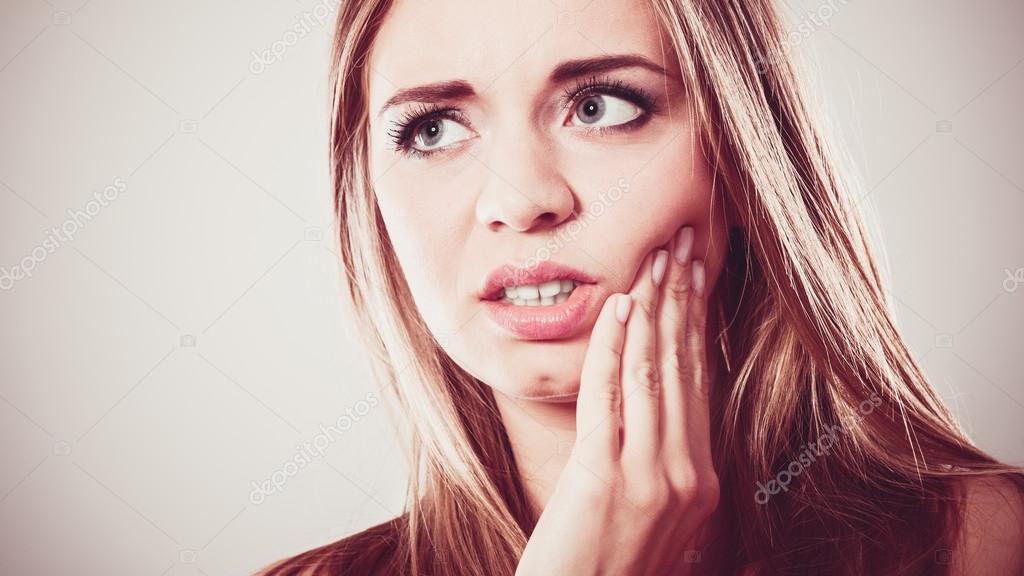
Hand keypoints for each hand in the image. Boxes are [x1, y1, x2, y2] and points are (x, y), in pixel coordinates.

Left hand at [515, 225, 718, 575]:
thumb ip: (664, 468)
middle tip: (686, 240)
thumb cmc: (610, 571)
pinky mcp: (604, 478)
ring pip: (655, 373)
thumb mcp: (655, 520)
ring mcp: (650, 476)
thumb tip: (660, 415)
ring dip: (655, 307)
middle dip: (685, 297)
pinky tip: (622, 307)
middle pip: (685, 367)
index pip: (700, 382)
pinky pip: (611, 397)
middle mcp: (686, 473)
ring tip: (658, 256)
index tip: (698, 274)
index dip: (699, 323)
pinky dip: (616, 346)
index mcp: (701, 480)